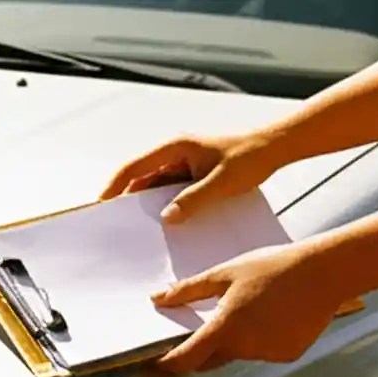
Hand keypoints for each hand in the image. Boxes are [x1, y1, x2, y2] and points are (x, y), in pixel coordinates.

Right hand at [100, 132, 283, 223]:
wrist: (275, 148)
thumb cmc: (250, 156)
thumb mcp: (222, 182)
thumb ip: (193, 199)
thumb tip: (167, 218)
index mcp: (174, 148)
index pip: (133, 167)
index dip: (114, 186)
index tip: (102, 205)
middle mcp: (174, 154)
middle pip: (141, 179)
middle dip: (128, 200)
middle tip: (116, 223)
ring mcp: (183, 165)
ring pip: (156, 187)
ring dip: (149, 205)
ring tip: (139, 228)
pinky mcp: (192, 175)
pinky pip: (172, 192)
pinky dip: (167, 206)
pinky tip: (167, 224)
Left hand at [151, 243, 343, 371]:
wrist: (324, 272)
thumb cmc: (273, 267)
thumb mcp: (224, 274)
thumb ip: (188, 290)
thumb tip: (158, 299)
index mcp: (226, 329)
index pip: (187, 358)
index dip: (169, 362)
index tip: (159, 360)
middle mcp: (246, 348)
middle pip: (210, 359)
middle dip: (199, 351)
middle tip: (198, 330)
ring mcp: (269, 354)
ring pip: (238, 355)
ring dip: (233, 342)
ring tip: (248, 309)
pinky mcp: (288, 355)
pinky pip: (263, 353)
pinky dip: (259, 341)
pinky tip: (271, 316)